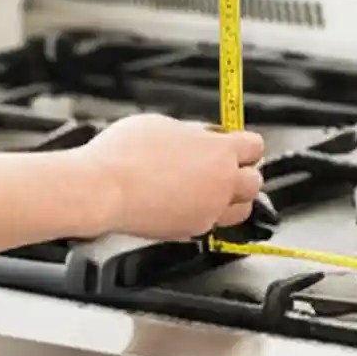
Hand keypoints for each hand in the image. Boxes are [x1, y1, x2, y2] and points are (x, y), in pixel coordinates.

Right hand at [76, 114, 263, 239]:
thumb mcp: (164, 124)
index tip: (235, 143)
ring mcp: (210, 211)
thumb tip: (204, 136)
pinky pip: (213, 222)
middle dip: (243, 172)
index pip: (255, 146)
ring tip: (213, 189)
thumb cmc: (124, 154)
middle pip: (254, 181)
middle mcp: (222, 184)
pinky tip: (188, 202)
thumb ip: (194, 132)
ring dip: (234, 198)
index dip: (244, 144)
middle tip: (225, 166)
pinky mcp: (193, 231)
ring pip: (241, 208)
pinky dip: (208, 213)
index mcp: (220, 152)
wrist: (102, 189)